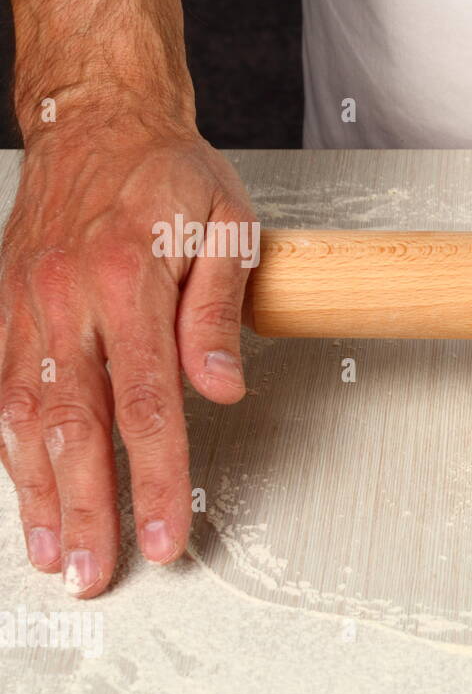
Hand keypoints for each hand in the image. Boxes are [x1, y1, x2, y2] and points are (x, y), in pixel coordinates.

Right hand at [0, 118, 255, 597]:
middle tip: (96, 573)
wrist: (96, 120)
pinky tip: (22, 493)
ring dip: (38, 495)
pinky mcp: (4, 308)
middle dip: (86, 509)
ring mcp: (24, 305)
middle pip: (74, 427)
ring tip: (54, 554)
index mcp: (125, 279)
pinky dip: (8, 450)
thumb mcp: (227, 227)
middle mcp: (64, 298)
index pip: (146, 404)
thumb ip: (220, 313)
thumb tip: (223, 388)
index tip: (165, 535)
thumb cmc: (168, 173)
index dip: (156, 479)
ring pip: (22, 418)